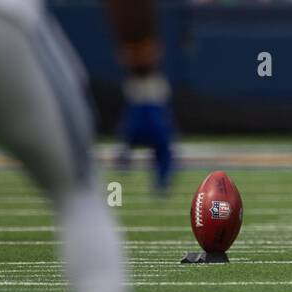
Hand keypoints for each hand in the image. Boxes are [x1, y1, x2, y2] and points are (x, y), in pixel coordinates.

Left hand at [120, 74, 173, 191]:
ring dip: (167, 170)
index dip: (161, 183)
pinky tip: (159, 162)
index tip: (160, 196)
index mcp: (162, 145)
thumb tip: (121, 169)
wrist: (148, 95)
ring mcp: (169, 136)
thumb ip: (125, 152)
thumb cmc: (138, 114)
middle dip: (167, 180)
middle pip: (170, 166)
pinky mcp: (166, 132)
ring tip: (163, 181)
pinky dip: (165, 160)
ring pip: (170, 158)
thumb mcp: (128, 134)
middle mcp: (169, 142)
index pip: (163, 169)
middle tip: (164, 193)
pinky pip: (167, 151)